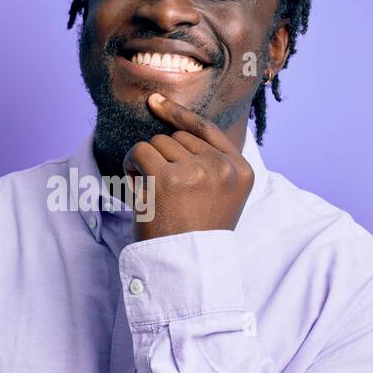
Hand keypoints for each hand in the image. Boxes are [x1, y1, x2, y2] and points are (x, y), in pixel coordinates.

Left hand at [122, 93, 253, 242]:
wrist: (188, 270)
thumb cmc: (196, 235)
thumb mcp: (220, 197)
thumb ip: (211, 164)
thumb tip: (173, 123)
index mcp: (241, 170)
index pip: (207, 129)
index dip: (179, 114)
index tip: (156, 103)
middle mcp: (223, 167)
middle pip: (178, 137)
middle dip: (162, 156)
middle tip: (162, 190)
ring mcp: (197, 171)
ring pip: (158, 142)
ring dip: (146, 163)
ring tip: (153, 194)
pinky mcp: (168, 179)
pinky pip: (140, 152)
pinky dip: (131, 166)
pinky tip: (138, 187)